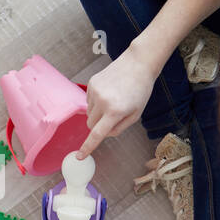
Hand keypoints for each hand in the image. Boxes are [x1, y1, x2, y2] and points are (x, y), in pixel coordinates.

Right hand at [78, 41, 159, 157]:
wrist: (138, 64)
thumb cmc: (140, 90)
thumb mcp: (135, 114)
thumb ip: (119, 128)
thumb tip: (104, 134)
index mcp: (115, 111)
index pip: (97, 134)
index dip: (87, 147)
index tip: (79, 156)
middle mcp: (102, 101)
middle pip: (90, 125)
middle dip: (98, 126)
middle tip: (112, 117)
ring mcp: (95, 91)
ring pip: (89, 113)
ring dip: (98, 113)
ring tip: (113, 100)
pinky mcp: (91, 83)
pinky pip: (89, 101)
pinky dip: (97, 102)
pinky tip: (109, 92)